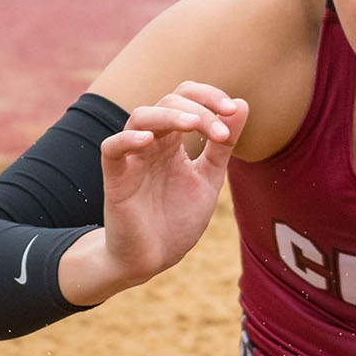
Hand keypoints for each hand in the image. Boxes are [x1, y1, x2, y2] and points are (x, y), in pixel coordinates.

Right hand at [83, 81, 247, 296]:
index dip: (209, 97)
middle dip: (200, 110)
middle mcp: (152, 143)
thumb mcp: (209, 178)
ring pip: (141, 117)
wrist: (154, 258)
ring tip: (194, 126)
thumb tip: (243, 103)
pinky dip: (127, 139)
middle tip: (222, 133)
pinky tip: (148, 140)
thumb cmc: (177, 218)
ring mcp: (133, 159)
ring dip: (170, 116)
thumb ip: (222, 144)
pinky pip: (112, 148)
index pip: (186, 98)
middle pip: (168, 102)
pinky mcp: (115, 179)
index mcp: (173, 140)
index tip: (233, 111)